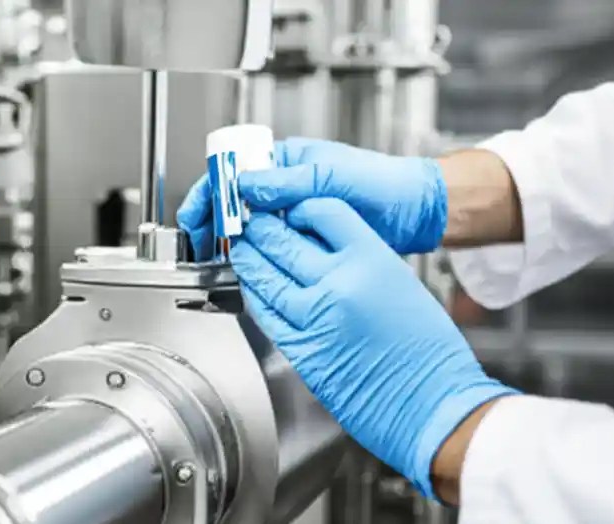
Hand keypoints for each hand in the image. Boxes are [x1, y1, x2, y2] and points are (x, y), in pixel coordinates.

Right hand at [178, 138, 447, 257]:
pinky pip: (267, 250)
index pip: (232, 171)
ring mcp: (291, 216)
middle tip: (198, 245)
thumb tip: (245, 184)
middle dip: (211, 223)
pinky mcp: (301, 242)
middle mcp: (283, 188)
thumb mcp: (333, 178)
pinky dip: (253, 261)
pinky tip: (244, 272)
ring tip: (216, 261)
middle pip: (232, 203)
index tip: (197, 214)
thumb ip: (289, 183)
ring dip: (229, 244)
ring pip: (246, 230)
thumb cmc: (384, 184)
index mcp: (285, 162)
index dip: (209, 192)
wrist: (416, 213)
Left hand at [231, 198, 513, 497]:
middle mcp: (338, 284)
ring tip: (244, 248)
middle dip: (263, 229)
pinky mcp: (301, 350)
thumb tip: (326, 249)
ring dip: (249, 259)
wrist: (432, 404)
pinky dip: (255, 296)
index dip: (300, 207)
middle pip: (285, 242)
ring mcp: (314, 318)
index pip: (323, 213)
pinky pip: (266, 314)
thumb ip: (362, 262)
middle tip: (253, 221)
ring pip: (266, 276)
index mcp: (371, 260)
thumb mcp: (401, 285)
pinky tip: (254, 287)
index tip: (291, 207)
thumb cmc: (427, 353)